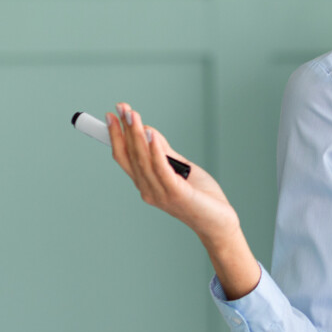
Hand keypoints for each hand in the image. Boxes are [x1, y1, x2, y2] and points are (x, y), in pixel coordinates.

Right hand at [107, 103, 258, 298]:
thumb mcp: (180, 169)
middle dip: (124, 130)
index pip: (125, 158)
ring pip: (143, 160)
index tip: (112, 115)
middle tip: (121, 108)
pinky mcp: (176, 193)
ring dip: (137, 136)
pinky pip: (162, 169)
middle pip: (131, 156)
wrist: (218, 223)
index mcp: (146, 184)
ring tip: (133, 116)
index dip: (116, 136)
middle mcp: (148, 190)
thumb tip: (148, 131)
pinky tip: (151, 135)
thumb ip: (165, 152)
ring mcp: (160, 193)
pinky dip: (156, 151)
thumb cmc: (201, 197)